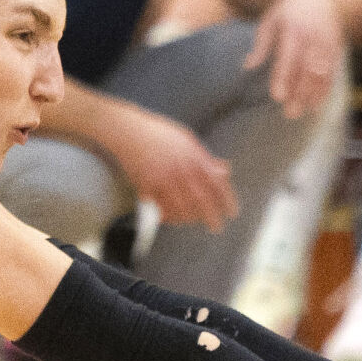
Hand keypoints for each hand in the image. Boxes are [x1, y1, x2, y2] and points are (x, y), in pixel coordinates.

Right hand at [108, 107, 236, 232]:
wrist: (129, 132)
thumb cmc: (160, 135)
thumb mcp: (188, 140)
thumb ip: (205, 157)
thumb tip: (225, 170)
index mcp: (193, 156)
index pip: (216, 183)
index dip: (227, 200)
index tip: (232, 213)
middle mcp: (180, 169)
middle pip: (201, 199)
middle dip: (211, 217)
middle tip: (217, 228)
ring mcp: (163, 178)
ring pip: (180, 207)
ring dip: (189, 218)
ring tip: (192, 221)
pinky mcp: (147, 186)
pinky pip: (161, 207)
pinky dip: (169, 216)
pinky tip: (172, 219)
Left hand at [246, 0, 342, 118]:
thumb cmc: (286, 9)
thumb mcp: (269, 22)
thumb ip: (261, 46)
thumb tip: (247, 67)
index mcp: (294, 30)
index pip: (288, 58)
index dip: (284, 78)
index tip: (277, 97)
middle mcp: (313, 37)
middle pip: (307, 70)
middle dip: (300, 93)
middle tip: (290, 113)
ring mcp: (327, 42)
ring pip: (322, 72)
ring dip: (314, 94)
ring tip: (303, 112)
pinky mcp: (336, 46)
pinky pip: (333, 70)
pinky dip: (326, 88)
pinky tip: (317, 104)